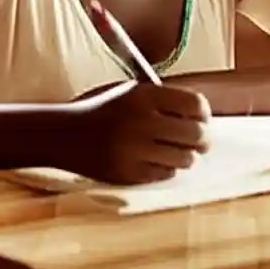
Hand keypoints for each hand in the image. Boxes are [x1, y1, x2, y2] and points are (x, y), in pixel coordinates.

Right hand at [63, 81, 211, 184]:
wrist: (64, 135)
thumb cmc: (104, 112)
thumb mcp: (131, 94)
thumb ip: (165, 102)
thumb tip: (205, 119)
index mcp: (144, 96)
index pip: (196, 105)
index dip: (203, 114)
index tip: (200, 120)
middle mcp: (142, 121)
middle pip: (197, 134)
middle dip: (203, 140)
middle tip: (200, 143)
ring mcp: (135, 149)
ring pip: (186, 159)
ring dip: (185, 156)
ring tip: (172, 151)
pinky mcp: (129, 173)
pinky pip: (166, 174)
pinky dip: (165, 169)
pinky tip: (152, 160)